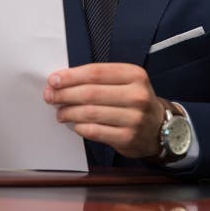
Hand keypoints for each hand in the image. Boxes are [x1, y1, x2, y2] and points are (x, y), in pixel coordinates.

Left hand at [43, 63, 164, 158]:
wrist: (159, 128)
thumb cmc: (134, 100)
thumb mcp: (125, 82)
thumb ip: (99, 78)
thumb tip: (61, 81)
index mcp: (134, 75)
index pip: (96, 73)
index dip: (71, 76)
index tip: (53, 80)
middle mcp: (137, 95)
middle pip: (91, 93)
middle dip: (64, 94)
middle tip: (50, 96)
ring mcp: (134, 118)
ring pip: (90, 113)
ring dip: (69, 112)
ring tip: (60, 112)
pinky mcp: (128, 137)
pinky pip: (95, 131)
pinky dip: (80, 127)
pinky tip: (74, 124)